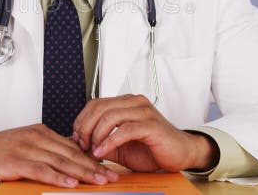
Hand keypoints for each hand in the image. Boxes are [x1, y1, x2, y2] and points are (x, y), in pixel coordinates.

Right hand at [0, 124, 118, 187]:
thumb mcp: (27, 144)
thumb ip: (47, 150)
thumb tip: (69, 159)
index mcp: (42, 133)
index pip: (73, 147)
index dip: (92, 159)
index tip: (108, 168)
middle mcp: (37, 138)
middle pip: (71, 154)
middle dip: (94, 167)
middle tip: (111, 176)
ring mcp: (27, 148)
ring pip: (61, 161)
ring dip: (82, 173)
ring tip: (99, 181)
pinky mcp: (16, 161)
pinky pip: (41, 169)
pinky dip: (58, 177)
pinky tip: (70, 183)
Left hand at [72, 94, 218, 172]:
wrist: (181, 155)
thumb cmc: (152, 149)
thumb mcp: (119, 146)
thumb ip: (101, 141)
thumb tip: (78, 143)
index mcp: (126, 103)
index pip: (95, 103)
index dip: (81, 121)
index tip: (77, 139)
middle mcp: (134, 102)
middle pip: (99, 107)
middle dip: (85, 127)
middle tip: (82, 145)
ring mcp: (144, 112)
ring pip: (110, 115)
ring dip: (96, 134)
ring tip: (93, 150)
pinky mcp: (151, 125)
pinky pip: (125, 129)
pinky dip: (109, 141)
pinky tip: (102, 152)